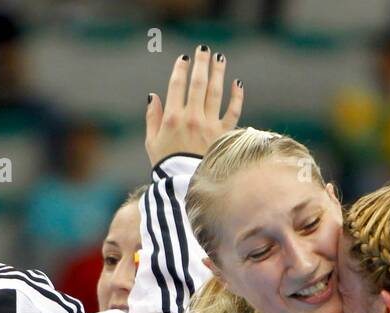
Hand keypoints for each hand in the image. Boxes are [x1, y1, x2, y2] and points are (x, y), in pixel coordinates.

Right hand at [144, 46, 242, 166]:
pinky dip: (237, 97)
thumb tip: (153, 96)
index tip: (183, 59)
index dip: (180, 69)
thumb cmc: (166, 166)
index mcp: (172, 118)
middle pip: (198, 84)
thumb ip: (152, 117)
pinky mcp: (224, 135)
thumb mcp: (152, 142)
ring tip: (220, 58)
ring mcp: (209, 126)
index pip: (177, 85)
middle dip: (201, 64)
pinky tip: (238, 84)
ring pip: (216, 93)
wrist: (186, 186)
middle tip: (203, 49)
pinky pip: (233, 112)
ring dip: (218, 73)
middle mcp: (192, 118)